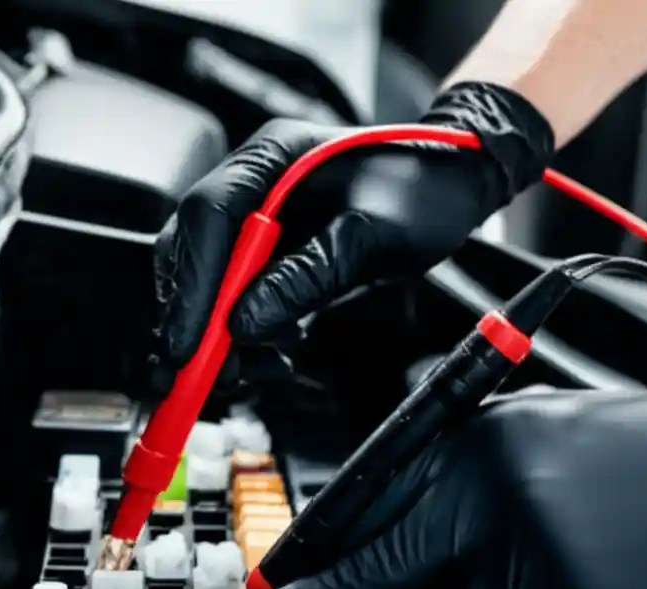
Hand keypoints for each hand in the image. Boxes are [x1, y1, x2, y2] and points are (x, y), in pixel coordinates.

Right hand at [151, 82, 554, 389]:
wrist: (456, 186)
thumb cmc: (425, 190)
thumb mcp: (374, 235)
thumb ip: (309, 275)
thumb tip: (245, 321)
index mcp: (272, 156)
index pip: (207, 215)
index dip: (192, 284)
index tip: (190, 342)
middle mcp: (256, 183)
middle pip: (195, 251)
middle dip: (197, 317)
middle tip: (204, 374)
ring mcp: (262, 217)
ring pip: (213, 281)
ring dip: (222, 335)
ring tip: (253, 372)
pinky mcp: (275, 250)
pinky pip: (242, 295)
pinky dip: (248, 333)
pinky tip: (274, 356)